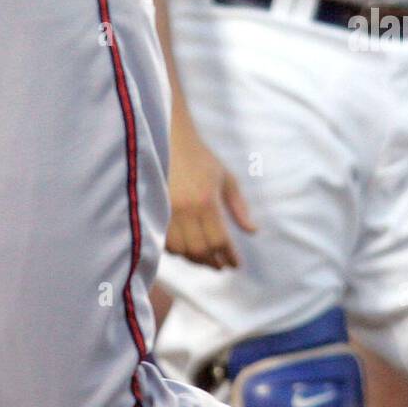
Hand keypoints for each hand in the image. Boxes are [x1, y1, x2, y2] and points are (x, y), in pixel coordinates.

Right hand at [166, 121, 255, 269]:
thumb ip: (239, 206)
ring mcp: (167, 211)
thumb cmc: (201, 159)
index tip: (236, 264)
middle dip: (212, 262)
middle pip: (200, 249)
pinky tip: (186, 249)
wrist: (170, 141)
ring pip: (181, 249)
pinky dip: (177, 250)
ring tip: (205, 259)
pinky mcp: (154, 210)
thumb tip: (253, 231)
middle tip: (221, 265)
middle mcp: (186, 209)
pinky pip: (165, 241)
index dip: (229, 256)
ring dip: (194, 258)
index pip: (220, 240)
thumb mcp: (226, 178)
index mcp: (206, 201)